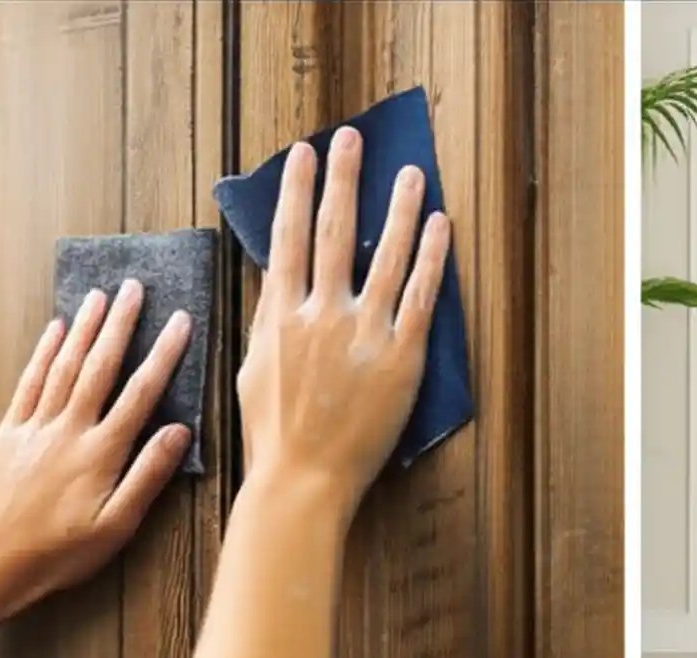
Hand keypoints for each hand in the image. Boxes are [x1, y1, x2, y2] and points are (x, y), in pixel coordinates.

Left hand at [0, 282, 191, 624]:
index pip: (141, 392)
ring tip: (98, 296)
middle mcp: (68, 431)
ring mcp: (35, 429)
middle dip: (120, 324)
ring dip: (83, 328)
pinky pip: (29, 382)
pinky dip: (44, 352)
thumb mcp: (115, 528)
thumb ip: (148, 476)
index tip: (181, 321)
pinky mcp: (9, 434)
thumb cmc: (56, 554)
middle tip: (134, 288)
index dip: (163, 354)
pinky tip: (54, 331)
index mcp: (100, 453)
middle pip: (99, 366)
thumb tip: (179, 432)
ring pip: (64, 366)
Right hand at [236, 126, 449, 515]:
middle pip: (335, 232)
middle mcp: (321, 315)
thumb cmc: (274, 432)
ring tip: (410, 172)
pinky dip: (434, 256)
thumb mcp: (255, 368)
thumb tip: (283, 283)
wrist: (303, 479)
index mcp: (280, 316)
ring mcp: (364, 333)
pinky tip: (441, 225)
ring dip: (399, 207)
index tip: (304, 156)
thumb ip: (271, 321)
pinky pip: (422, 294)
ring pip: (386, 254)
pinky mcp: (402, 356)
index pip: (289, 238)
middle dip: (343, 180)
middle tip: (351, 139)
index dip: (298, 192)